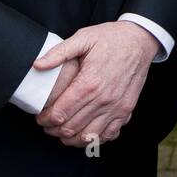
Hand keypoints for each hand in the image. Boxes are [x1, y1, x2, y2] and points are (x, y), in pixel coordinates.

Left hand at [32, 22, 160, 147]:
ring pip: (88, 137)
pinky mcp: (126, 110)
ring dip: (71, 138)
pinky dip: (94, 139)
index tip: (40, 117)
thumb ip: (59, 53)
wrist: (140, 40)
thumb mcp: (83, 38)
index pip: (60, 113)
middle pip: (71, 128)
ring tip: (62, 131)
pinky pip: (109, 135)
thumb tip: (37, 65)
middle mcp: (103, 99)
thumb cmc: (111, 38)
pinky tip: (85, 132)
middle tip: (47, 125)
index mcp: (89, 82)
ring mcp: (116, 107)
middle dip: (54, 130)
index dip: (45, 119)